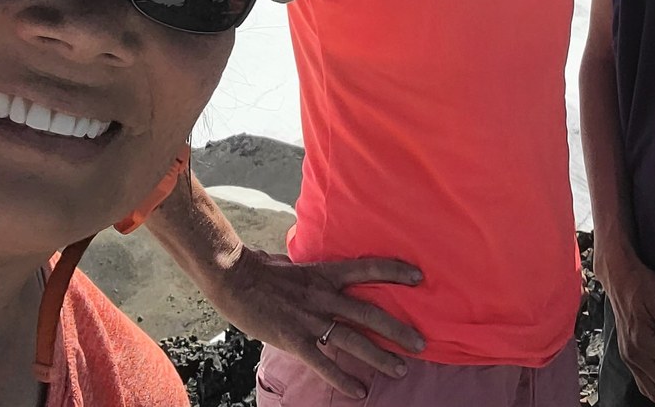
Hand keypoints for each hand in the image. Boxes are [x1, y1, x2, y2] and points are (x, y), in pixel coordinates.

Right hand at [202, 245, 424, 398]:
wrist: (233, 278)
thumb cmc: (259, 269)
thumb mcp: (294, 263)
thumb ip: (314, 270)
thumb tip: (323, 269)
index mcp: (325, 274)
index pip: (367, 268)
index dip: (394, 271)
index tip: (419, 277)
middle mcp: (323, 296)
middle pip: (369, 313)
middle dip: (398, 329)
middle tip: (421, 343)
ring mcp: (310, 319)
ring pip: (354, 340)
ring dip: (380, 357)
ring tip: (400, 369)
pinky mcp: (295, 339)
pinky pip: (324, 363)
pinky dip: (343, 378)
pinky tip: (359, 391)